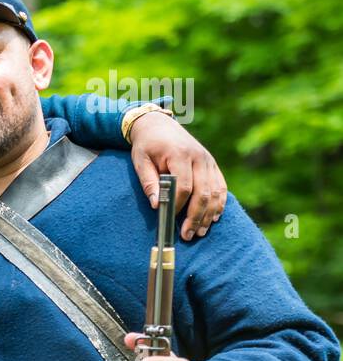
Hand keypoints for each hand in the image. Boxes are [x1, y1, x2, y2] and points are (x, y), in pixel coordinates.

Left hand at [127, 109, 226, 240]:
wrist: (159, 125)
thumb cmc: (147, 145)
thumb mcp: (140, 161)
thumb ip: (149, 182)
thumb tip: (157, 205)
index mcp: (180, 154)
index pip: (183, 186)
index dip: (177, 205)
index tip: (169, 218)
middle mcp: (199, 157)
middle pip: (203, 192)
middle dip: (195, 216)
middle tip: (188, 235)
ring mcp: (209, 160)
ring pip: (215, 192)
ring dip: (208, 214)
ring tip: (199, 232)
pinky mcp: (212, 164)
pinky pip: (220, 187)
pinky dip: (218, 204)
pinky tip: (213, 218)